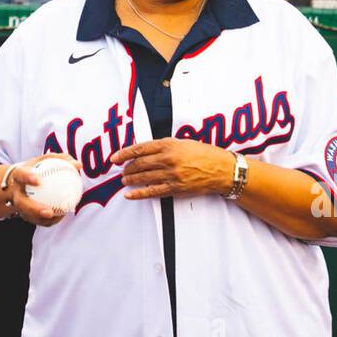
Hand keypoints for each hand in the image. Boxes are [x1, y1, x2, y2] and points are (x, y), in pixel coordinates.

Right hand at [3, 156, 82, 226]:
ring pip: (28, 215)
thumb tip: (78, 165)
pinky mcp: (24, 214)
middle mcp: (16, 192)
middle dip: (34, 209)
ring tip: (56, 216)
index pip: (21, 175)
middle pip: (21, 203)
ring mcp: (19, 205)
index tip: (38, 180)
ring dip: (42, 219)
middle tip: (49, 211)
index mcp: (18, 175)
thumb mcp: (45, 160)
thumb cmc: (36, 168)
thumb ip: (61, 160)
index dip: (27, 178)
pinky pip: (37, 220)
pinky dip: (48, 220)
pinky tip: (61, 215)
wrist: (19, 181)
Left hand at [110, 138, 234, 199]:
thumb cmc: (204, 154)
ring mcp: (171, 175)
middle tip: (121, 170)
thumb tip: (145, 151)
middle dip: (127, 167)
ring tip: (124, 180)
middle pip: (139, 164)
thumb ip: (164, 146)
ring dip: (131, 179)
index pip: (140, 148)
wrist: (221, 169)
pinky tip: (130, 194)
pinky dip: (139, 194)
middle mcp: (168, 159)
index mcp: (169, 144)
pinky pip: (152, 191)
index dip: (125, 153)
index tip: (115, 157)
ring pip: (143, 177)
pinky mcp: (175, 188)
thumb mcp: (183, 142)